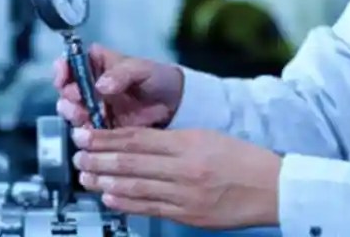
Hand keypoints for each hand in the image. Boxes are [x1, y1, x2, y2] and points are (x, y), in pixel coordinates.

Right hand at [53, 45, 183, 127]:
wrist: (175, 105)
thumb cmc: (158, 78)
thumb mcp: (142, 69)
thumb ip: (121, 73)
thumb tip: (100, 85)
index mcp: (98, 63)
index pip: (71, 61)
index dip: (63, 68)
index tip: (63, 77)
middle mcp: (91, 84)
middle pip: (66, 88)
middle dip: (67, 95)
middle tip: (77, 99)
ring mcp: (94, 107)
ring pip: (71, 110)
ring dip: (73, 113)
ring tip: (84, 115)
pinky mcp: (100, 127)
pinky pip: (85, 130)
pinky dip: (85, 131)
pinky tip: (92, 131)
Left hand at [72, 127, 281, 228]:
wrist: (272, 188)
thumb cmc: (243, 160)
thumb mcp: (207, 137)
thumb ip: (172, 140)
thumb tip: (135, 143)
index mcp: (188, 143)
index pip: (137, 138)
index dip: (106, 137)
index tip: (86, 134)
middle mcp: (184, 168)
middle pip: (130, 162)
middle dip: (98, 159)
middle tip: (78, 156)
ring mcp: (184, 195)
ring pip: (135, 187)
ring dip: (105, 182)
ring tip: (86, 177)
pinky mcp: (187, 215)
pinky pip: (149, 208)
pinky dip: (126, 203)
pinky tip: (110, 197)